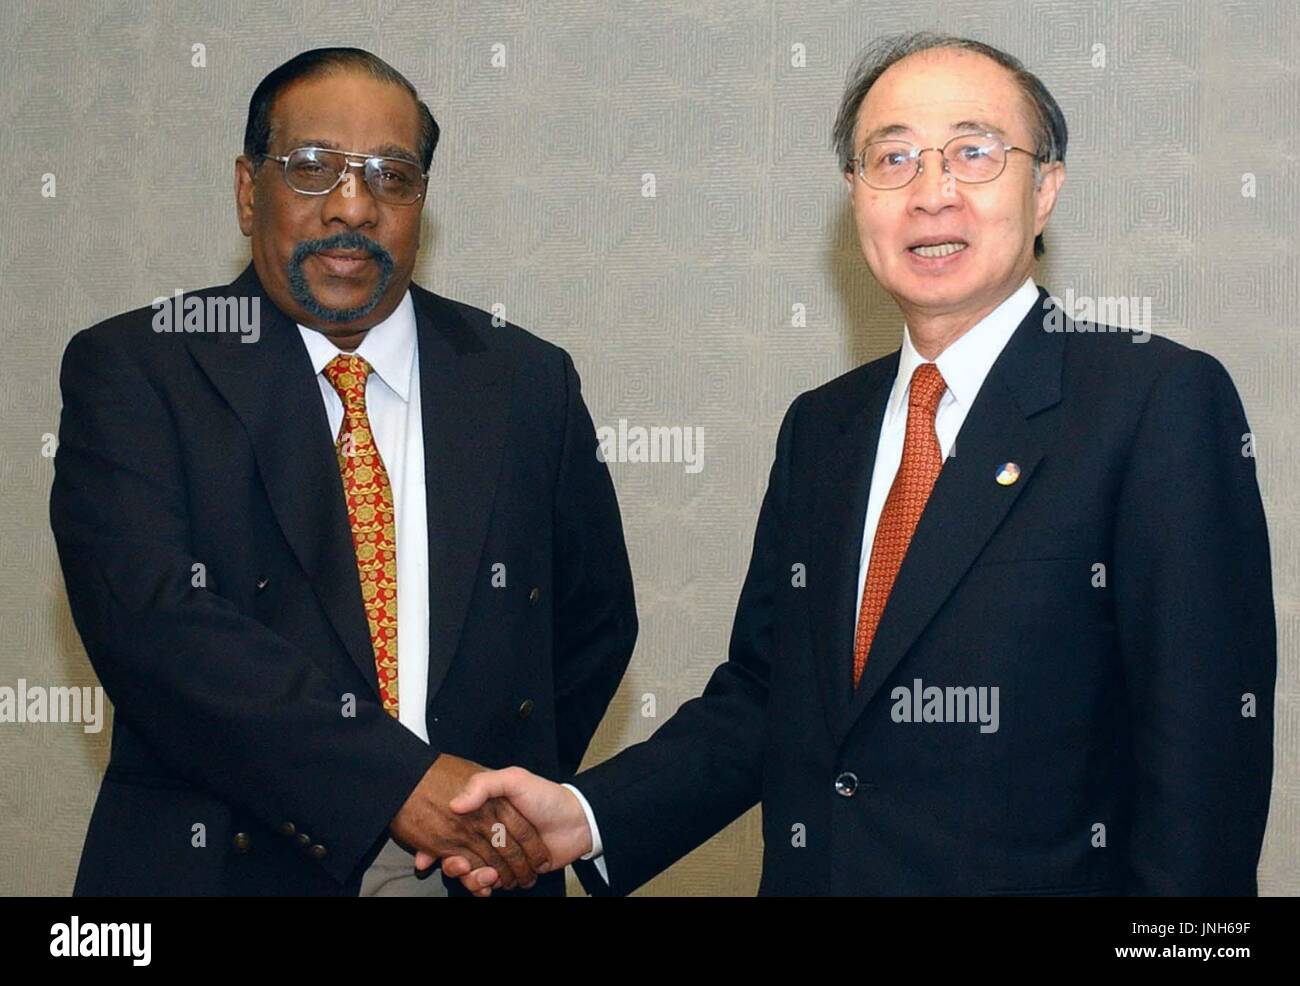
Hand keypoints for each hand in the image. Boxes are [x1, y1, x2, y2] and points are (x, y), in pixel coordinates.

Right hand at [390, 754, 551, 889]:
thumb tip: (455, 804)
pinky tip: (490, 885)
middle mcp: (484, 833)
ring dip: (472, 880)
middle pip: (454, 855)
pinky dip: (484, 889)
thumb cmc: (546, 797)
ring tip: (487, 876)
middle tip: (459, 865)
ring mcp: (495, 854)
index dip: (434, 844)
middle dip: (453, 866)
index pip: (448, 830)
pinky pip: (486, 886)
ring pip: (469, 874)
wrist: (577, 822)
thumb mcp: (514, 779)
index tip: (430, 854)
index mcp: (480, 811)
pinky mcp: (508, 871)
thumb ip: (484, 785)